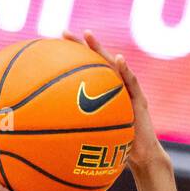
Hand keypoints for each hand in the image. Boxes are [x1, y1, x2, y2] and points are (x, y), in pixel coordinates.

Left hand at [62, 29, 168, 173]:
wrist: (142, 157)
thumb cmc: (116, 150)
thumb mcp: (93, 140)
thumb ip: (78, 133)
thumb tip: (47, 139)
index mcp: (104, 94)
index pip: (86, 72)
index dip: (70, 59)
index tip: (50, 47)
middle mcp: (115, 88)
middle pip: (96, 62)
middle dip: (81, 46)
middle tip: (63, 33)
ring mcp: (128, 91)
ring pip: (112, 65)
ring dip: (100, 49)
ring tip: (88, 35)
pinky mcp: (140, 100)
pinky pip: (132, 83)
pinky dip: (126, 70)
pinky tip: (119, 59)